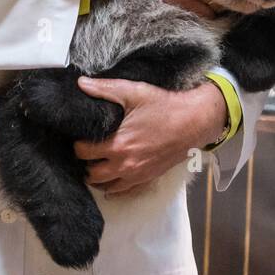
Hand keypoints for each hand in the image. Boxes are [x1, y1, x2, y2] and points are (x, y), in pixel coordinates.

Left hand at [74, 76, 226, 194]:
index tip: (82, 136)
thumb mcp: (135, 92)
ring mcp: (137, 174)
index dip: (78, 144)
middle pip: (91, 173)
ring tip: (98, 162)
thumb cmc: (167, 107)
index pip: (83, 152)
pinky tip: (111, 177)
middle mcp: (125, 164)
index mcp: (119, 144)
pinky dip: (113, 187)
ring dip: (98, 176)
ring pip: (105, 185)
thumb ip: (105, 89)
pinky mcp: (147, 178)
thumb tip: (81, 83)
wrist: (195, 121)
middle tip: (89, 149)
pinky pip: (122, 191)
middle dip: (86, 162)